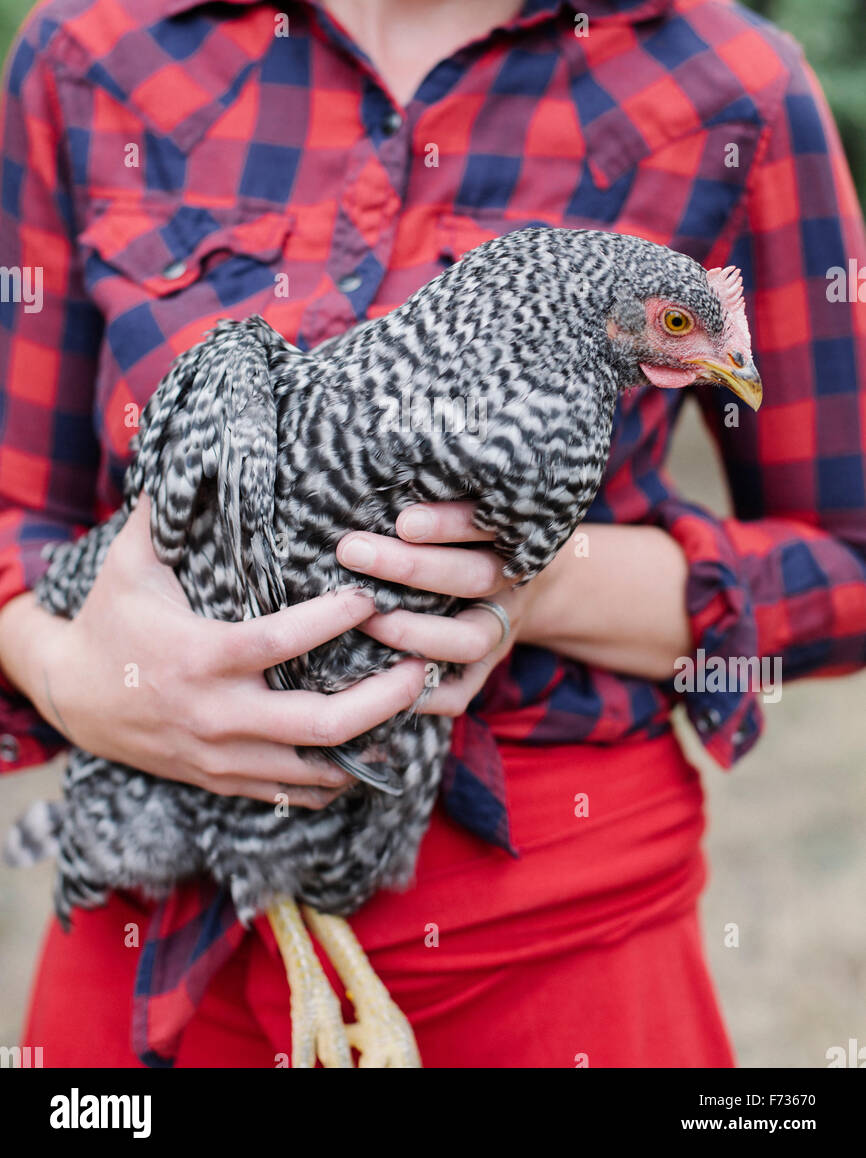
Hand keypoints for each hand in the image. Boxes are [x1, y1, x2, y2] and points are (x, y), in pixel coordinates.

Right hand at [0, 499, 425, 807]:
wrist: (71, 698)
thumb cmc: (110, 621)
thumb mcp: (130, 562)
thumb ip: (166, 511)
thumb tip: (195, 449)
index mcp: (202, 656)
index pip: (284, 641)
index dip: (335, 619)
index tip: (372, 595)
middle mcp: (218, 714)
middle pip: (319, 722)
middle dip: (383, 697)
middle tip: (422, 665)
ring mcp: (223, 756)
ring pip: (315, 766)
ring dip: (371, 740)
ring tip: (412, 706)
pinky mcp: (222, 781)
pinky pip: (292, 793)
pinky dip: (334, 776)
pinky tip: (370, 750)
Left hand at [336, 508, 692, 694]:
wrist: (534, 580)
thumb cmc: (473, 524)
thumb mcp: (472, 492)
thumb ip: (435, 479)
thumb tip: (363, 439)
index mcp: (511, 530)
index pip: (484, 525)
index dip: (449, 524)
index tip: (403, 518)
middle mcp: (509, 582)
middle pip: (470, 577)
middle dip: (411, 567)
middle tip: (352, 550)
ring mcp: (499, 629)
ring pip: (468, 640)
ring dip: (416, 632)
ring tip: (366, 618)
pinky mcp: (483, 671)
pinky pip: (461, 692)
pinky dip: (426, 695)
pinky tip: (382, 686)